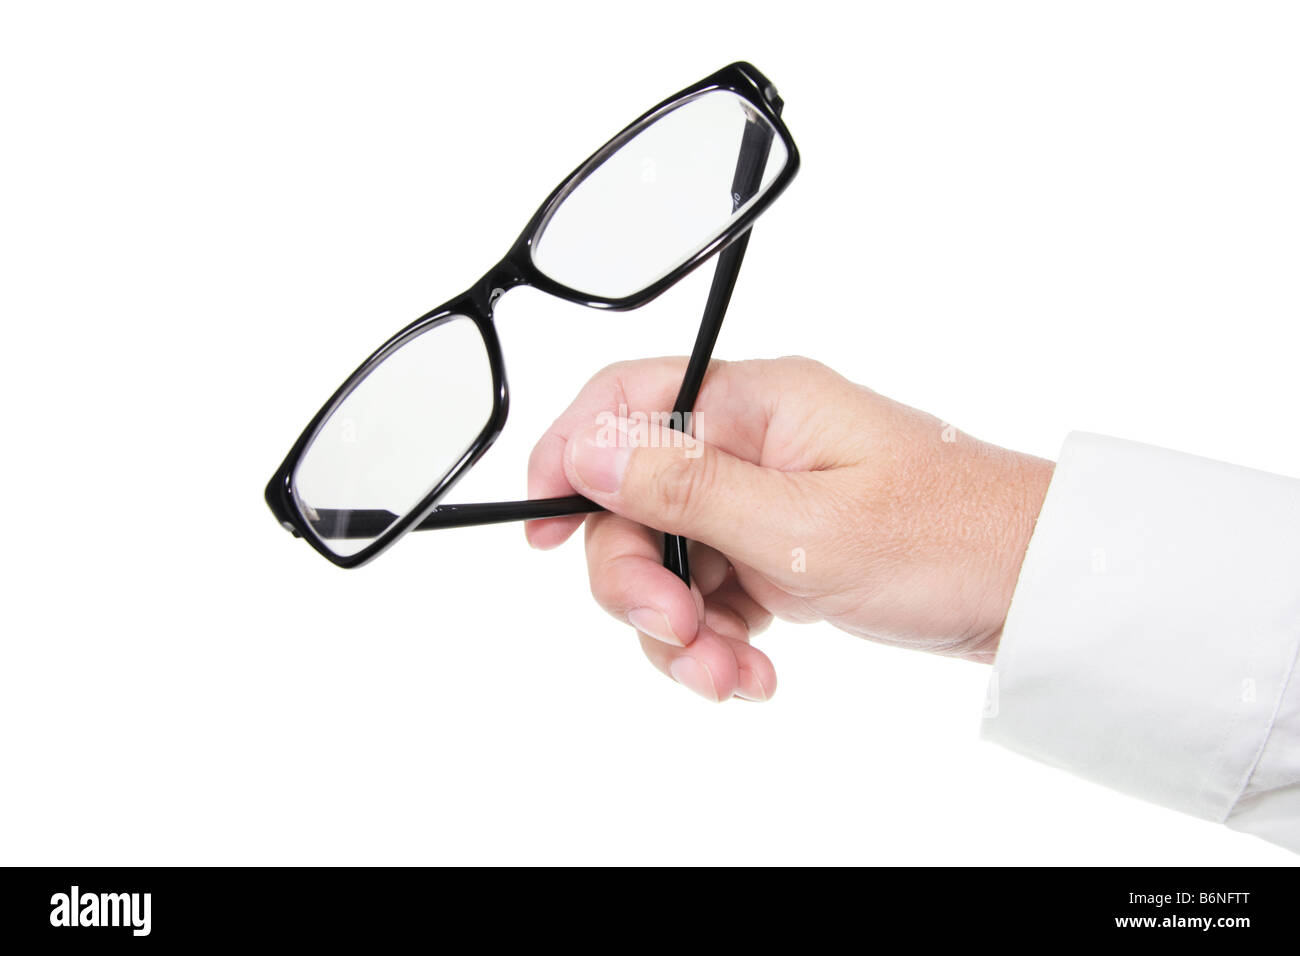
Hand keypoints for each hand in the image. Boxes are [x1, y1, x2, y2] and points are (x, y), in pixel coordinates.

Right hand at [526, 357, 1052, 700]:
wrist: (1036, 591)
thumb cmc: (948, 539)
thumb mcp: (803, 525)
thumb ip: (685, 488)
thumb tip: (586, 449)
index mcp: (758, 403)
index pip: (624, 402)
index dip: (568, 458)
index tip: (540, 532)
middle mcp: (754, 443)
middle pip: (636, 501)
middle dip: (638, 581)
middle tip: (677, 635)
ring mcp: (766, 499)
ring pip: (671, 560)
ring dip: (681, 629)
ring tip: (731, 677)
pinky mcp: (781, 549)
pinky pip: (713, 593)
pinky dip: (719, 641)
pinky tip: (756, 674)